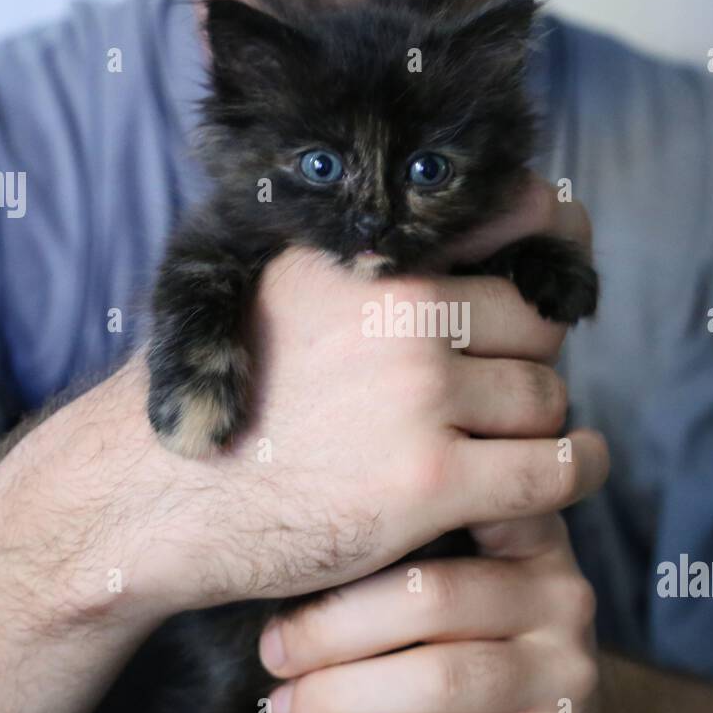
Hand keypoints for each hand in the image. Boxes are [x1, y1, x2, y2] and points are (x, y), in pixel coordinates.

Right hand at [0, 177, 605, 618]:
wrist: (143, 497)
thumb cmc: (214, 392)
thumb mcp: (265, 283)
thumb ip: (355, 261)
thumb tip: (459, 235)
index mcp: (365, 253)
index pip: (515, 215)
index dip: (553, 246)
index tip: (555, 278)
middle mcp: (397, 309)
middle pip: (538, 323)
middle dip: (529, 359)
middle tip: (500, 394)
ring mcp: (416, 394)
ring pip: (547, 398)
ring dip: (538, 426)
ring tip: (505, 448)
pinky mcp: (428, 479)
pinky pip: (549, 472)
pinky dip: (569, 477)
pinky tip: (559, 480)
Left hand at [259, 513, 600, 712]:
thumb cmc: (465, 639)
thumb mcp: (463, 572)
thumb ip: (419, 531)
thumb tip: (291, 525)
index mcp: (531, 534)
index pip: (463, 501)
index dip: (383, 518)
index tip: (305, 545)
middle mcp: (564, 595)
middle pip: (434, 596)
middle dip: (333, 628)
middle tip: (273, 652)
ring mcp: (567, 674)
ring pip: (440, 678)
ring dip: (341, 696)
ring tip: (284, 710)